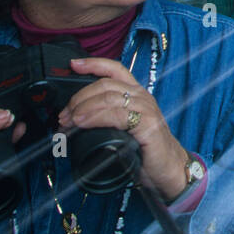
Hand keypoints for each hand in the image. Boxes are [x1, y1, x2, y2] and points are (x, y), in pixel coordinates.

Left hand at [61, 57, 189, 201]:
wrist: (168, 170)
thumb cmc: (145, 151)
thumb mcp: (125, 128)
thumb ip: (107, 118)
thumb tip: (75, 119)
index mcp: (135, 94)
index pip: (115, 69)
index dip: (94, 64)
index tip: (74, 65)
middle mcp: (141, 97)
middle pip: (105, 84)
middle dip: (79, 98)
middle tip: (65, 115)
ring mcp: (146, 109)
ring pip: (108, 97)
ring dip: (83, 108)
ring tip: (70, 121)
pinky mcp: (148, 124)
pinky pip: (117, 115)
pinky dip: (96, 118)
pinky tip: (85, 124)